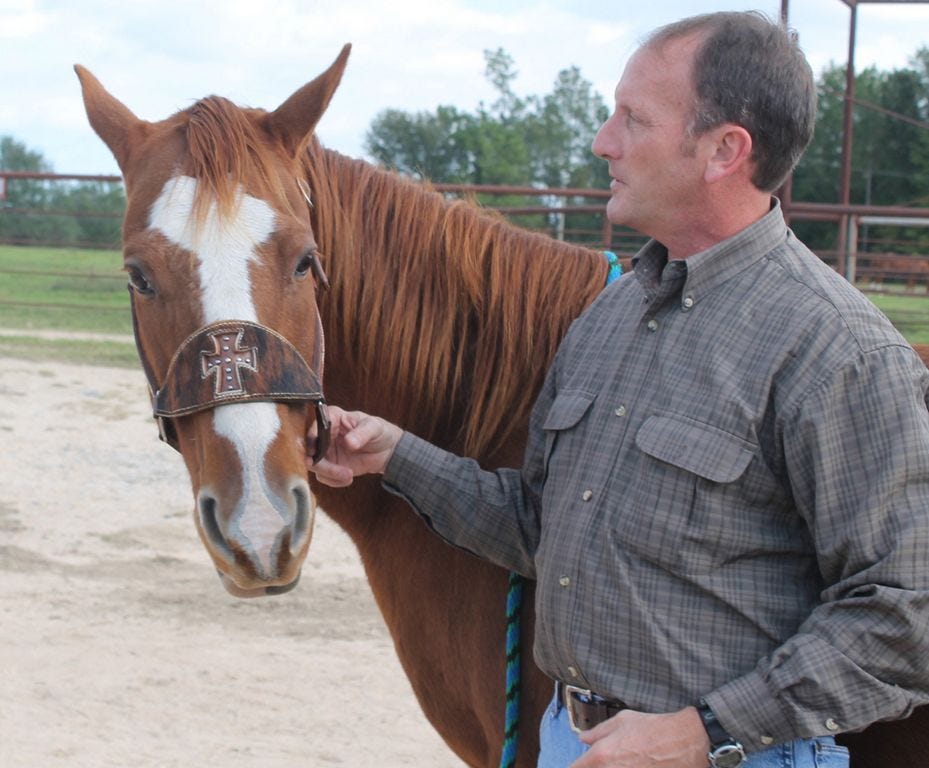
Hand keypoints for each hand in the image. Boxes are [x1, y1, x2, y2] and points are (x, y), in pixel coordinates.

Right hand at [305, 406, 402, 486]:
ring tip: (348, 475)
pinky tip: (348, 478)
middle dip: (320, 462)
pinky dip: (334, 481)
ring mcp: (326, 451)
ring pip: (315, 464)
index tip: (315, 450)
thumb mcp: (374, 428)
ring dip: (330, 473)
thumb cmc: (380, 432)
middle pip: (310, 448)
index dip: (312, 437)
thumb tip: (349, 442)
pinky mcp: (330, 466)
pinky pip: (323, 476)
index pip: (317, 425)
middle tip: (334, 471)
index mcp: (334, 417)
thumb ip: (362, 433)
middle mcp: (325, 434)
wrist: (388, 451)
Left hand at [571, 706, 708, 767]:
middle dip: (594, 767)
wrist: (684, 742)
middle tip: (603, 761)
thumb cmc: (654, 729)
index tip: (580, 764)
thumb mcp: (623, 720)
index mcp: (602, 754)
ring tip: (621, 762)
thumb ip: (598, 731)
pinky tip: (633, 765)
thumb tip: (584, 738)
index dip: (577, 766)